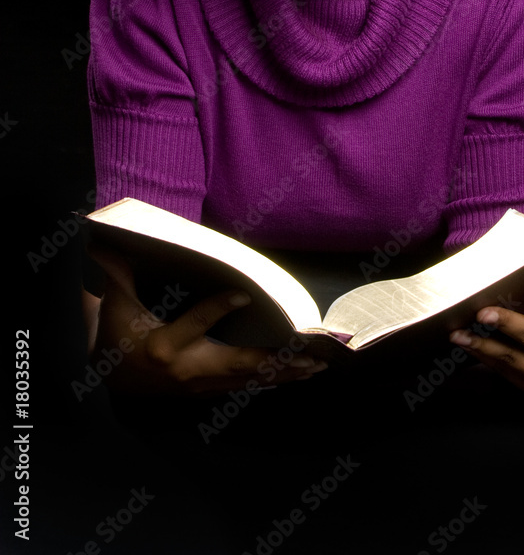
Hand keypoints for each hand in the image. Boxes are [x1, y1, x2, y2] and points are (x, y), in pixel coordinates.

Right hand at [88, 245, 327, 395]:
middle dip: (276, 361)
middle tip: (309, 354)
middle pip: (237, 364)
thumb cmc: (116, 333)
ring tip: (316, 367)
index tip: (244, 294)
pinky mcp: (204, 391)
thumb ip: (117, 270)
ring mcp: (198, 385)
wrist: (107, 379)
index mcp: (164, 345)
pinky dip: (270, 380)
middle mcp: (186, 369)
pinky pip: (243, 386)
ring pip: (246, 380)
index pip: (195, 322)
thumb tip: (103, 236)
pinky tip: (295, 376)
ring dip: (283, 374)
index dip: (218, 308)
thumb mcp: (115, 301)